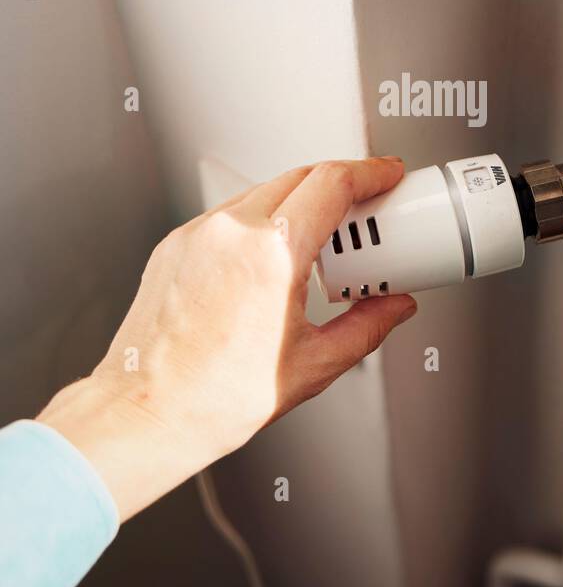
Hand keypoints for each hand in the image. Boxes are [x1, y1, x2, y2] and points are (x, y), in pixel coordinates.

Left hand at [36, 157, 415, 519]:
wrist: (146, 414)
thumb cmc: (213, 398)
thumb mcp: (313, 364)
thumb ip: (366, 327)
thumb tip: (393, 307)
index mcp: (271, 254)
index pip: (332, 183)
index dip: (370, 173)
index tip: (386, 176)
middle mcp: (230, 232)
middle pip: (300, 177)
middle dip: (340, 185)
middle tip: (364, 215)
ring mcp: (197, 234)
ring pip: (263, 192)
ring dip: (298, 203)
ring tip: (318, 244)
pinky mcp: (175, 244)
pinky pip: (229, 215)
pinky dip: (260, 222)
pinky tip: (271, 259)